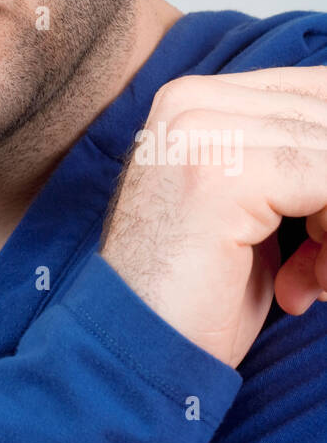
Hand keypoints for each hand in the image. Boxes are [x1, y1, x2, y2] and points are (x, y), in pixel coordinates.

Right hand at [99, 66, 326, 367]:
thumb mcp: (253, 208)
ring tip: (317, 278)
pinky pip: (326, 180)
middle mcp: (191, 100)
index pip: (316, 91)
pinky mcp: (219, 172)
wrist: (134, 351)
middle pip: (326, 114)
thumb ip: (295, 162)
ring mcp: (199, 130)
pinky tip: (309, 283)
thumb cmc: (197, 294)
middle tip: (324, 264)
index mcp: (194, 98)